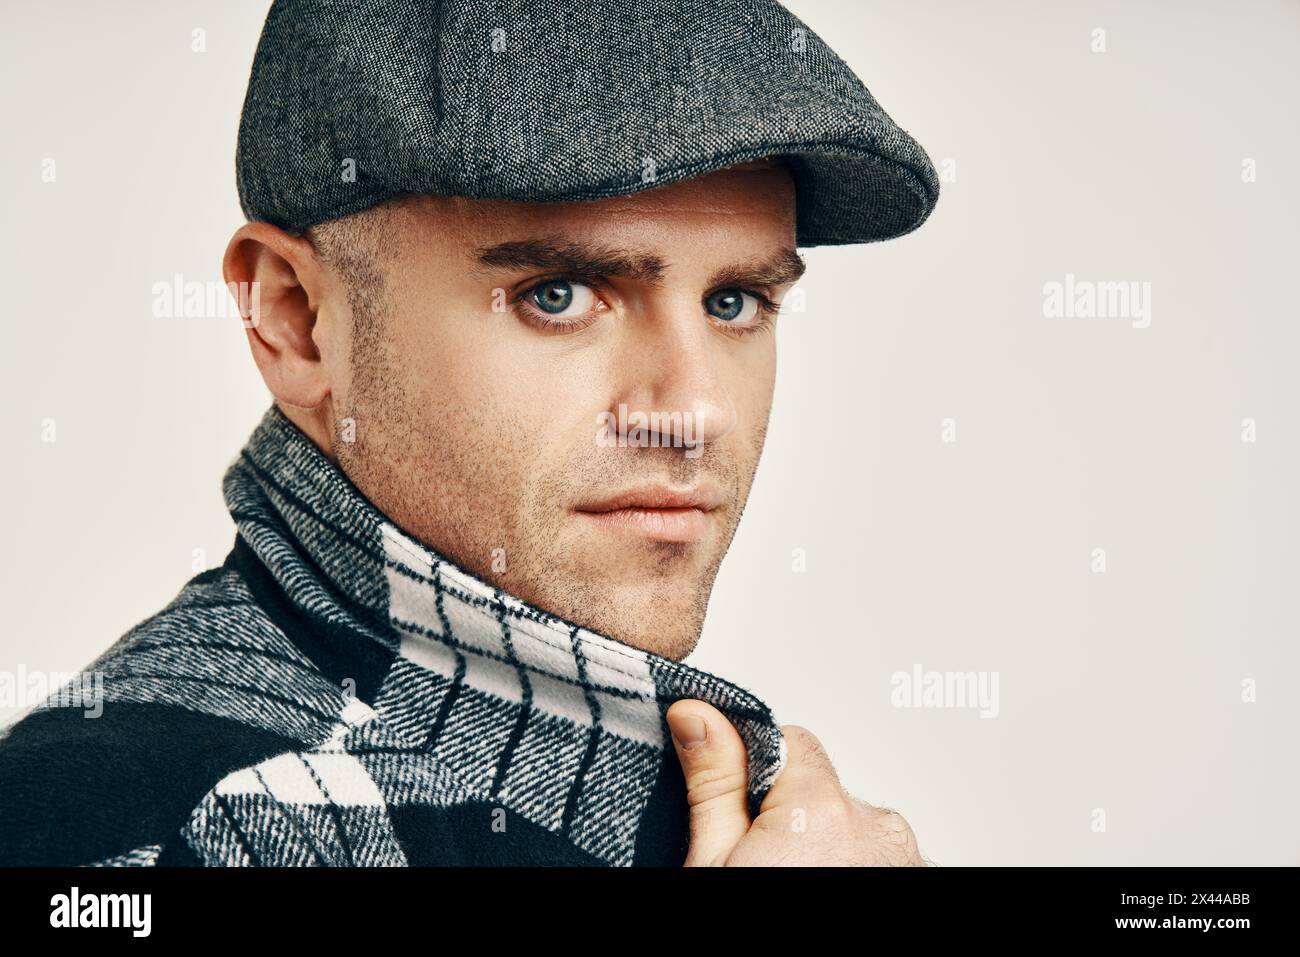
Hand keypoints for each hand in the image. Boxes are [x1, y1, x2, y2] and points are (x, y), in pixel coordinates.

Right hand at [666, 699, 925, 865]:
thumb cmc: (749, 928)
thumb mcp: (711, 863)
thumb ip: (712, 783)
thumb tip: (697, 711)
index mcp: (819, 805)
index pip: (787, 741)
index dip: (753, 774)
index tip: (736, 814)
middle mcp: (875, 825)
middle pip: (821, 787)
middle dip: (791, 814)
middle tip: (758, 862)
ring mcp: (904, 857)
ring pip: (851, 826)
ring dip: (826, 846)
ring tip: (791, 878)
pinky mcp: (919, 876)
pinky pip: (878, 854)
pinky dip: (854, 864)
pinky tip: (820, 883)